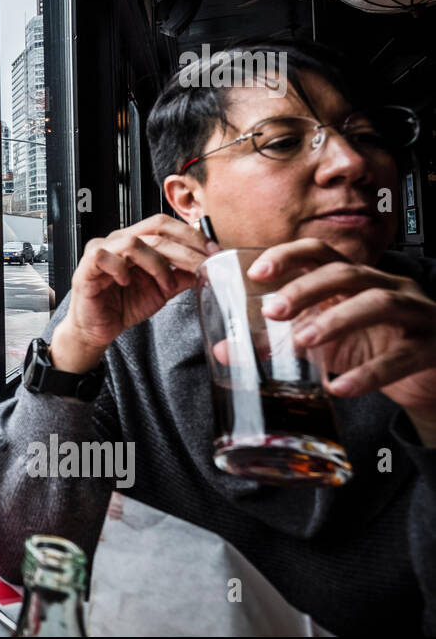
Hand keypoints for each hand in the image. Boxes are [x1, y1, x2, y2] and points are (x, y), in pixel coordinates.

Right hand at [53, 214, 218, 371]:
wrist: (97, 329)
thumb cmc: (122, 306)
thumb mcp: (162, 290)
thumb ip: (182, 277)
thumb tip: (208, 268)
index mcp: (136, 241)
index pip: (165, 225)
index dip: (191, 235)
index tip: (213, 251)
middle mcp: (119, 240)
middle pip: (155, 228)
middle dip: (184, 247)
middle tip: (203, 264)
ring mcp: (101, 251)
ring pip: (134, 242)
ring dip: (157, 264)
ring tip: (166, 284)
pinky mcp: (86, 267)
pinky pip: (104, 257)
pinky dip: (120, 268)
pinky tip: (127, 281)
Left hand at [251, 238, 435, 441]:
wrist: (429, 376)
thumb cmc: (374, 346)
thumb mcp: (322, 342)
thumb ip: (277, 343)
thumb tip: (224, 350)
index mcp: (355, 279)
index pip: (320, 252)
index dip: (288, 255)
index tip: (256, 272)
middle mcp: (386, 286)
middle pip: (345, 273)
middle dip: (306, 288)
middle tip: (272, 311)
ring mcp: (414, 313)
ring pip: (378, 301)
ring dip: (336, 319)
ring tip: (302, 342)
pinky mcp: (431, 346)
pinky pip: (402, 355)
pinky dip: (369, 372)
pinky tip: (340, 386)